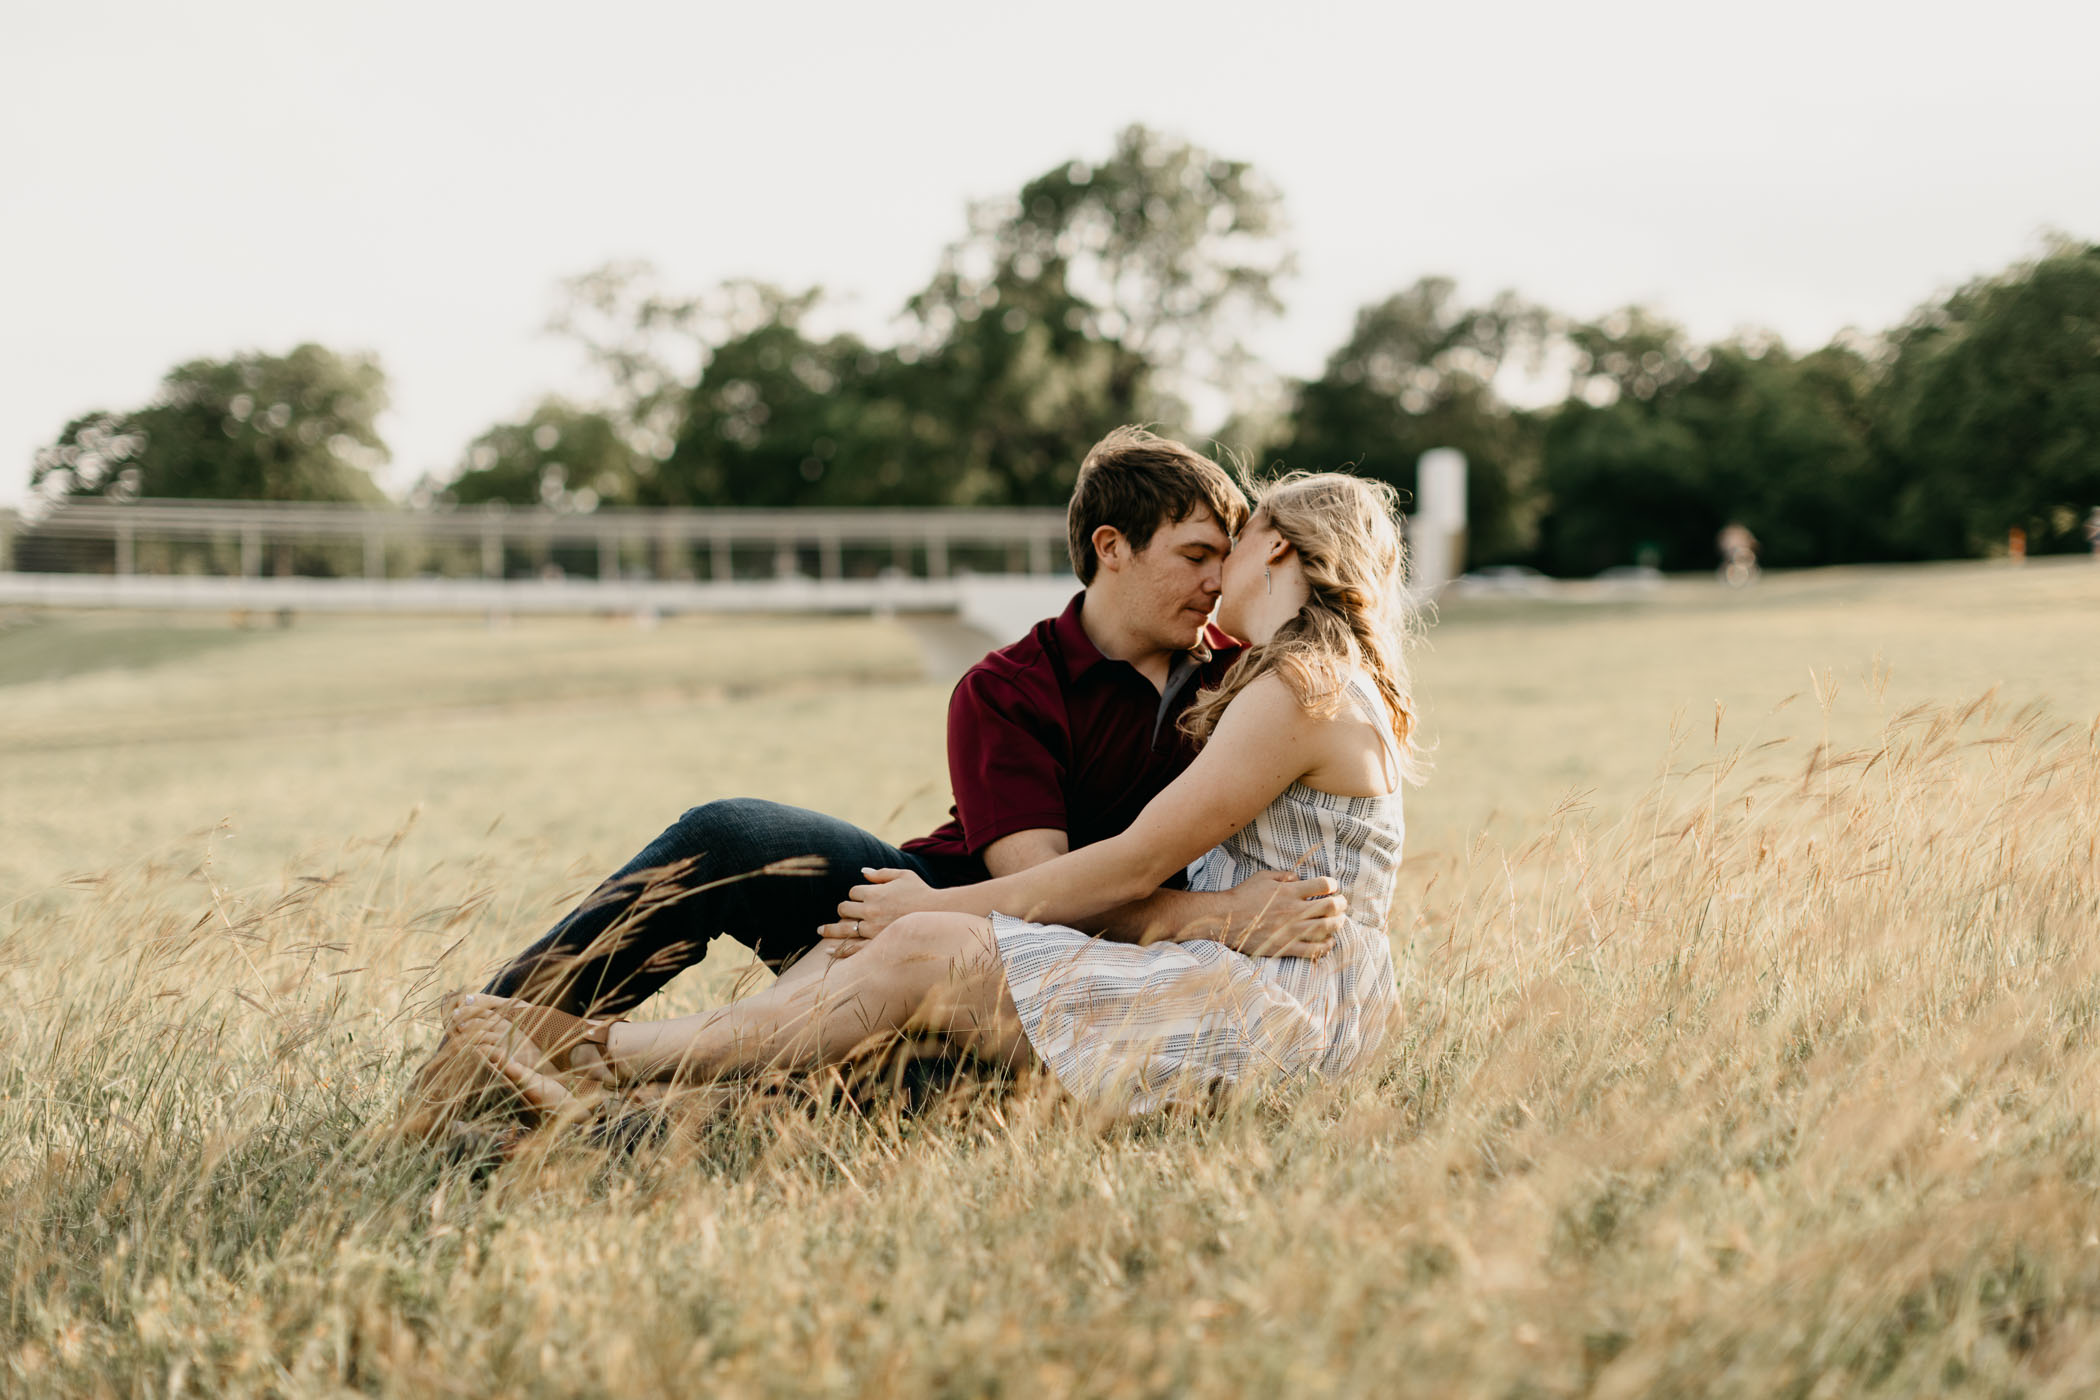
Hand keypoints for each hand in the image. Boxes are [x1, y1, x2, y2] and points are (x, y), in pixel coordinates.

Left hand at [817, 867, 938, 946]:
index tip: (862, 897)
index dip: (855, 894)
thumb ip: (881, 873)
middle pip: (844, 909)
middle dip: (844, 909)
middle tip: (845, 912)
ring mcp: (872, 929)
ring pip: (844, 929)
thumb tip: (862, 871)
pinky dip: (838, 951)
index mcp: (874, 892)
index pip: (853, 892)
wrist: (939, 915)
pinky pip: (853, 950)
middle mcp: (870, 911)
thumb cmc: (922, 892)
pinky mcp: (877, 944)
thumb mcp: (903, 875)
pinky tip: (827, 951)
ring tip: (820, 931)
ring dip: (831, 929)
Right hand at [1208, 870, 1347, 958]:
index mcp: (1289, 891)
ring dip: (1338, 923)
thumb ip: (1285, 875)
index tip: (1331, 887)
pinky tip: (1329, 942)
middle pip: (1330, 907)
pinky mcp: (1286, 946)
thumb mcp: (1263, 877)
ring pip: (1326, 928)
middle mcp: (1294, 911)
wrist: (1225, 919)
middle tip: (1341, 903)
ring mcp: (1291, 930)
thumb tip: (1300, 878)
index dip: (1332, 885)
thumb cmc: (1243, 896)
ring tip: (1339, 921)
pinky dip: (1326, 946)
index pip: (1323, 885)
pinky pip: (1313, 950)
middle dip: (1341, 904)